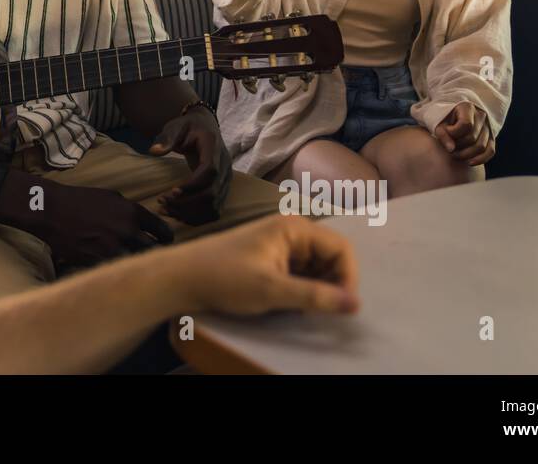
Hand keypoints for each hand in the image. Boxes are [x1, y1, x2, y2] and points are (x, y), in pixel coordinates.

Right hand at [34, 182, 174, 267]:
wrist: (51, 210)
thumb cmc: (80, 200)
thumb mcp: (110, 196)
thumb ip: (130, 211)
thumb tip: (142, 224)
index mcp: (133, 212)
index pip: (162, 231)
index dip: (166, 239)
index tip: (166, 242)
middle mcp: (127, 231)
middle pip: (153, 251)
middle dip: (155, 254)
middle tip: (154, 257)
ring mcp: (112, 248)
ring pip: (136, 264)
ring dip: (136, 264)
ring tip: (136, 266)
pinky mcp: (98, 261)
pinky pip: (115, 270)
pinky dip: (117, 270)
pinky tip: (116, 269)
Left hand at [148, 107, 231, 223]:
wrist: (205, 128)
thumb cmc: (189, 127)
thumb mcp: (176, 126)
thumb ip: (166, 138)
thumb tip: (155, 151)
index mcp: (214, 147)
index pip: (210, 171)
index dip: (192, 185)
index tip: (171, 191)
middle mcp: (225, 166)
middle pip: (212, 193)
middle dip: (186, 202)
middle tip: (162, 202)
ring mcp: (226, 180)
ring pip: (214, 206)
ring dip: (190, 213)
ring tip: (166, 210)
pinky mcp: (223, 190)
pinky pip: (214, 211)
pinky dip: (197, 218)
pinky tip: (179, 216)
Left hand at [178, 215, 358, 317]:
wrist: (182, 277)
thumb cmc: (224, 278)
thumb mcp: (271, 290)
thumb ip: (314, 296)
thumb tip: (355, 304)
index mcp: (294, 228)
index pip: (341, 248)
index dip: (348, 278)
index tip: (342, 307)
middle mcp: (290, 230)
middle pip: (330, 256)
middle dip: (332, 283)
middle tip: (318, 310)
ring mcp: (279, 243)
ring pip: (316, 266)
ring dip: (316, 288)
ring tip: (301, 307)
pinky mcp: (270, 257)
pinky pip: (299, 271)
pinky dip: (302, 288)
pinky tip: (289, 303)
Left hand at [435, 102, 494, 165]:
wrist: (452, 114)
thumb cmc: (443, 117)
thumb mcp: (438, 121)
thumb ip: (442, 134)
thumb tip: (451, 149)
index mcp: (467, 108)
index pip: (466, 125)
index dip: (454, 133)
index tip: (446, 132)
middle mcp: (481, 116)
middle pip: (472, 138)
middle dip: (458, 146)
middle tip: (448, 149)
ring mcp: (487, 127)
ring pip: (481, 146)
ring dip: (466, 155)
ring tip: (454, 154)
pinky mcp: (491, 137)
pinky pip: (490, 151)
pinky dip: (480, 159)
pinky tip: (469, 163)